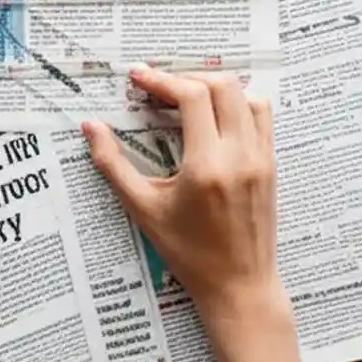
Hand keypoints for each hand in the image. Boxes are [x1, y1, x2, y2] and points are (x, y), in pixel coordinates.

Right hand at [84, 67, 309, 361]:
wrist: (239, 284)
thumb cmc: (189, 252)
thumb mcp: (143, 209)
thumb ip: (113, 165)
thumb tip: (90, 127)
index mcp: (207, 165)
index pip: (192, 97)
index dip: (162, 79)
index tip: (138, 77)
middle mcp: (240, 155)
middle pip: (222, 85)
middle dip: (186, 77)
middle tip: (158, 88)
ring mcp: (261, 158)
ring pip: (246, 96)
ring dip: (215, 88)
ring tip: (186, 100)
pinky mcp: (271, 165)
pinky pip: (261, 117)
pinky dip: (237, 104)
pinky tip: (213, 119)